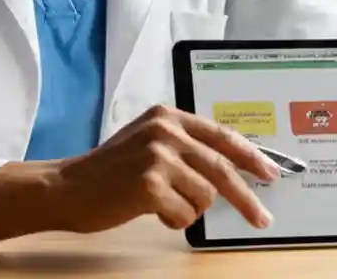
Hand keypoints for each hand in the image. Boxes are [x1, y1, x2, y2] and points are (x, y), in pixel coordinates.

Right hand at [50, 105, 283, 232]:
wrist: (65, 188)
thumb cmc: (109, 171)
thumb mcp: (148, 142)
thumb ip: (185, 147)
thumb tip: (231, 168)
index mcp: (169, 116)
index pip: (223, 136)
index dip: (251, 156)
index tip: (271, 173)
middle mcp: (166, 131)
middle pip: (222, 168)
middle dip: (246, 198)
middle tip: (261, 218)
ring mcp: (157, 156)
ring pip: (205, 195)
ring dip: (189, 209)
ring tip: (161, 203)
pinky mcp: (149, 184)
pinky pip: (184, 214)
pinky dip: (173, 219)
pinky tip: (150, 210)